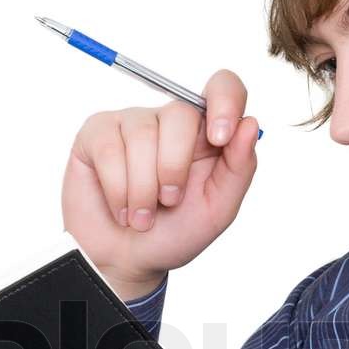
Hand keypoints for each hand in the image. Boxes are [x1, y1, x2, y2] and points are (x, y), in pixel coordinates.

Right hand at [61, 69, 258, 295]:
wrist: (128, 261)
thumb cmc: (175, 233)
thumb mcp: (218, 209)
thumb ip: (239, 168)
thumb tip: (250, 124)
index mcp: (207, 134)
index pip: (223, 88)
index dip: (224, 103)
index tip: (219, 138)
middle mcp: (170, 122)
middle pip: (179, 114)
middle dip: (174, 168)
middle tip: (169, 202)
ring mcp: (132, 123)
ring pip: (142, 135)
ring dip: (142, 189)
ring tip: (141, 216)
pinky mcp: (97, 134)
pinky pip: (109, 148)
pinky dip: (117, 188)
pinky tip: (120, 207)